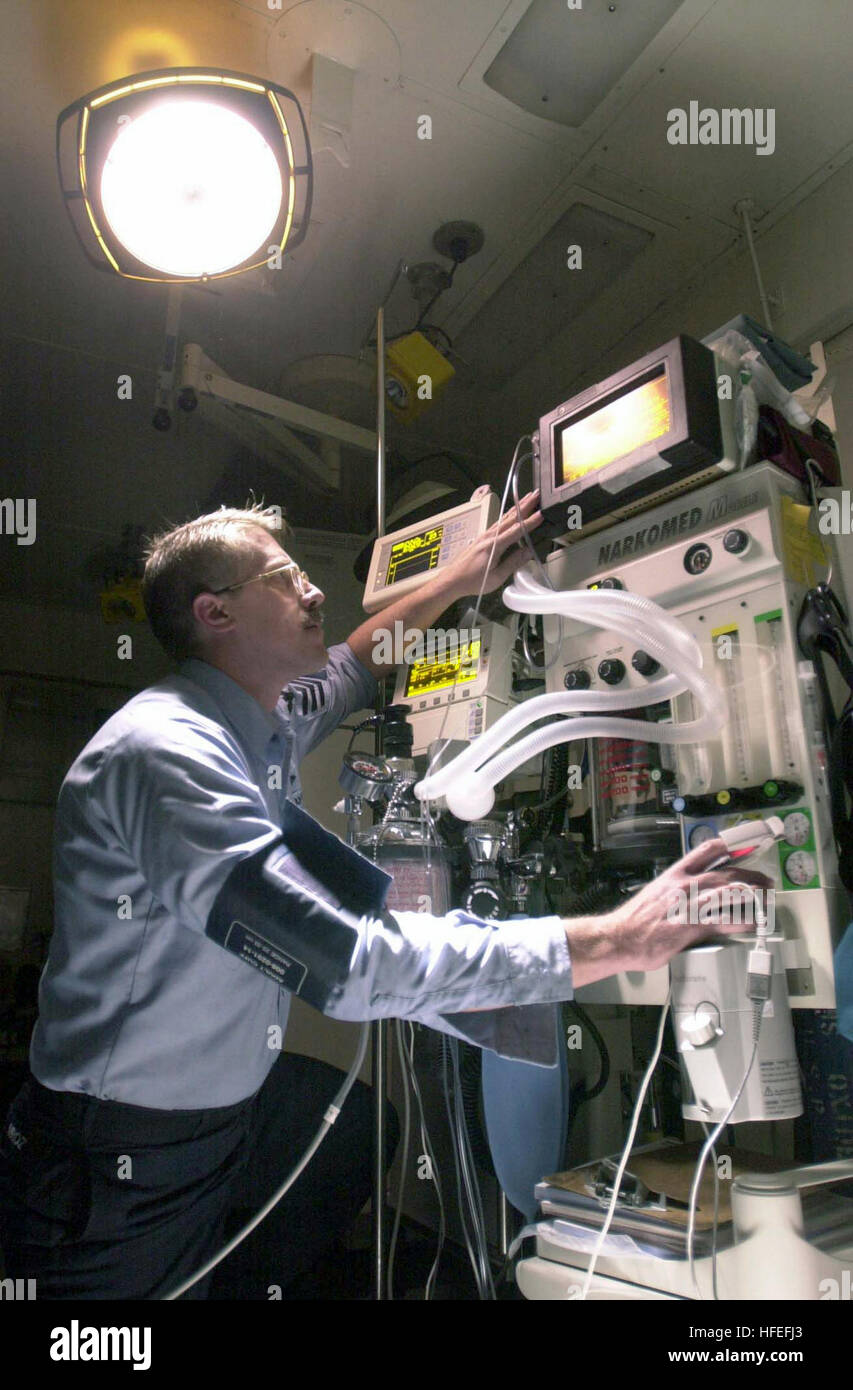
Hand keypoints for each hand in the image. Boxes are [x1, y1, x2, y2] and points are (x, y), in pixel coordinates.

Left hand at [440, 491, 543, 601]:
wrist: (453, 580)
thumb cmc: (473, 581)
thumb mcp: (497, 577)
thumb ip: (513, 563)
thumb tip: (528, 552)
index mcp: (494, 546)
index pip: (516, 530)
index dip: (530, 521)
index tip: (541, 513)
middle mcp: (489, 536)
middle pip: (511, 517)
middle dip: (525, 504)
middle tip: (537, 494)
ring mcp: (484, 535)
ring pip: (504, 517)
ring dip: (517, 506)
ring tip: (527, 497)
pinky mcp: (482, 537)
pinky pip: (498, 522)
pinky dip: (508, 514)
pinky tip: (511, 512)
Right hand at [567, 837, 773, 986]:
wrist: (620, 937)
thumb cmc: (635, 920)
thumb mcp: (656, 894)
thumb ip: (675, 891)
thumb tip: (688, 896)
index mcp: (675, 874)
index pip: (706, 850)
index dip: (729, 846)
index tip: (744, 846)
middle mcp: (686, 884)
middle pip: (727, 871)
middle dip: (750, 874)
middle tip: (764, 880)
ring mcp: (691, 904)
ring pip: (731, 891)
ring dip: (754, 894)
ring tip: (766, 898)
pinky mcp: (694, 925)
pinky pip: (726, 920)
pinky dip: (743, 920)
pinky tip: (753, 923)